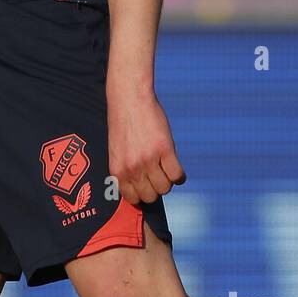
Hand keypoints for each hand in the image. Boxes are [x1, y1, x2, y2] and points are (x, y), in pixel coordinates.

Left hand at [107, 86, 185, 205]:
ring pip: (165, 187)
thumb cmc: (123, 123)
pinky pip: (177, 175)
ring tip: (164, 166)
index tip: (145, 185)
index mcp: (117, 169)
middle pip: (151, 196)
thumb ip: (126, 169)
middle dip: (155, 188)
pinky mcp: (164, 149)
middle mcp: (132, 167)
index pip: (133, 198)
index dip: (141, 193)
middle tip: (156, 173)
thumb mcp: (117, 149)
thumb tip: (140, 190)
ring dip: (167, 180)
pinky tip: (174, 164)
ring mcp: (148, 159)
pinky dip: (180, 175)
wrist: (129, 98)